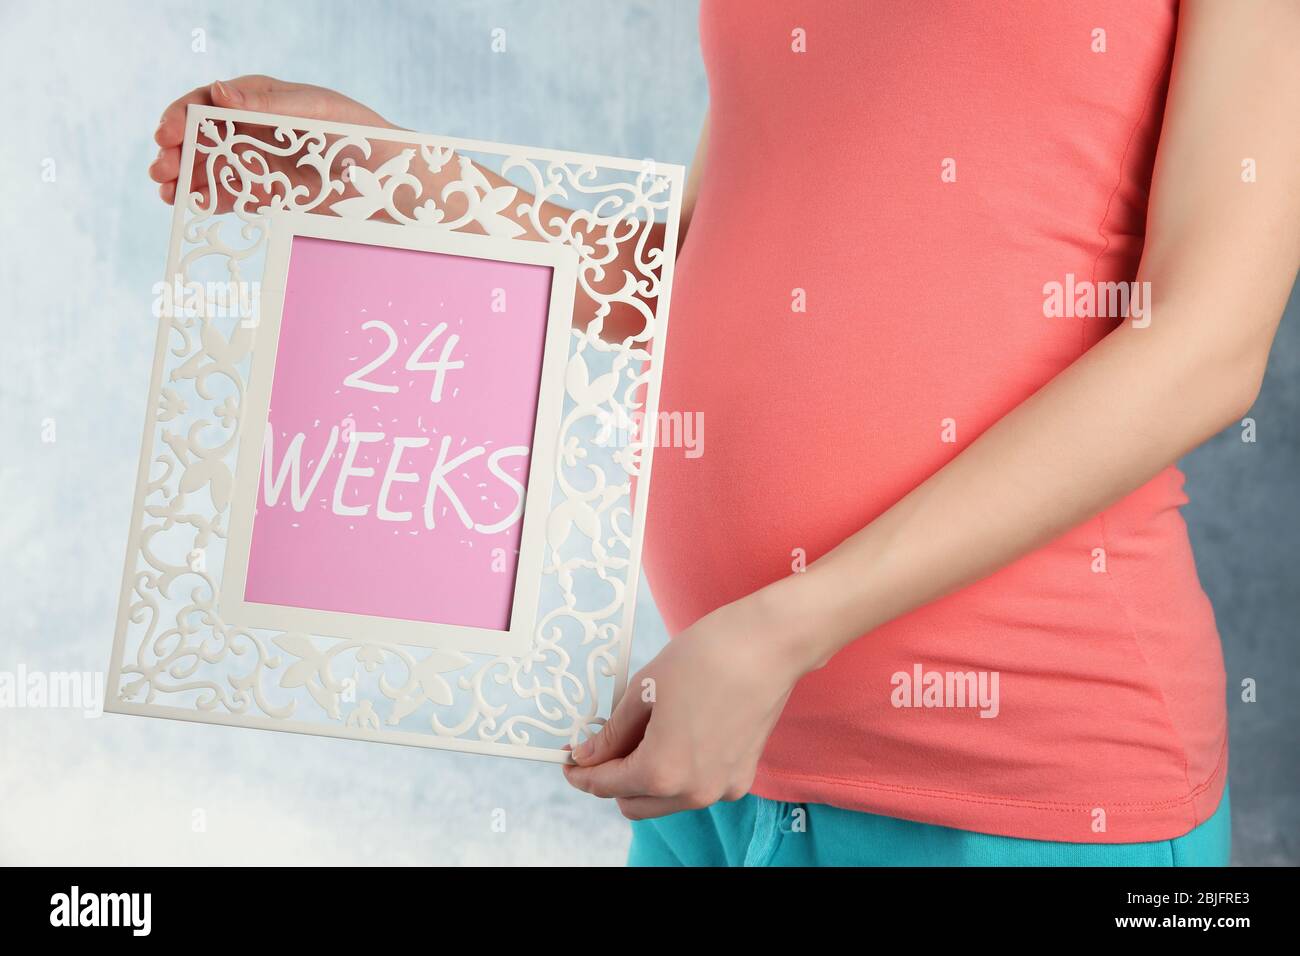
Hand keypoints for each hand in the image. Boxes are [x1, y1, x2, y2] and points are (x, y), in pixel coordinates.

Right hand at [148, 75, 394, 204]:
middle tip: (161, 169)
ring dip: (183, 179)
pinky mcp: (262, 192)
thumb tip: (218, 92)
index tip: (166, 131)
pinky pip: (227, 195)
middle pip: (198, 137)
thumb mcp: (311, 110)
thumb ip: (266, 104)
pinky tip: (192, 206)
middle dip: (175, 151)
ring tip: (169, 192)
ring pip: (206, 167)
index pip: (206, 103)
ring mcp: (252, 162)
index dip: (181, 115)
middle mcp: (247, 129)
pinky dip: (207, 200)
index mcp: (254, 99)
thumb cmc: (352, 130)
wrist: (382, 176)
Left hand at [562, 589, 812, 819]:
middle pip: (633, 803)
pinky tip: (676, 735)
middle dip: (612, 779)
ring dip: (645, 778)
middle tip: (603, 745)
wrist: (768, 646)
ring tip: (642, 734)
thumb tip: (589, 756)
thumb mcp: (643, 690)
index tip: (571, 762)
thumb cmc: (706, 658)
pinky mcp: (741, 777)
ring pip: (664, 801)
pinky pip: (695, 787)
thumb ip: (612, 732)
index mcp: (662, 771)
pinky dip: (677, 772)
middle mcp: (693, 792)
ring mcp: (721, 788)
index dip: (582, 774)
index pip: (606, 785)